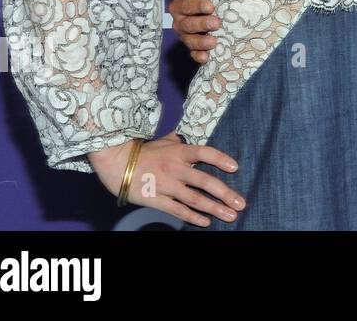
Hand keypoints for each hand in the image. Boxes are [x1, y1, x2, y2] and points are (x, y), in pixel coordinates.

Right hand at [88, 134, 245, 227]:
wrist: (115, 162)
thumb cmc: (142, 149)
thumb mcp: (164, 139)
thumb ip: (180, 140)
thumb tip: (189, 135)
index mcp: (179, 151)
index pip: (205, 153)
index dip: (221, 160)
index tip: (235, 168)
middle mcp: (175, 168)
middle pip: (205, 181)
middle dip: (225, 194)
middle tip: (241, 203)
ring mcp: (166, 185)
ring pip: (195, 199)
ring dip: (215, 208)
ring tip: (231, 215)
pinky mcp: (155, 199)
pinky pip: (177, 210)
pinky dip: (193, 216)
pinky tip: (206, 222)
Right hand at [168, 0, 218, 64]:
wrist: (217, 9)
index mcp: (181, 5)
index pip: (186, 5)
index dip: (197, 6)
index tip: (211, 6)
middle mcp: (180, 21)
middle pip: (187, 24)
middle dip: (202, 24)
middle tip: (216, 23)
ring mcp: (186, 36)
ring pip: (190, 40)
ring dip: (201, 42)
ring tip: (213, 42)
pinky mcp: (193, 48)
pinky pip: (193, 54)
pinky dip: (199, 56)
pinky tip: (206, 57)